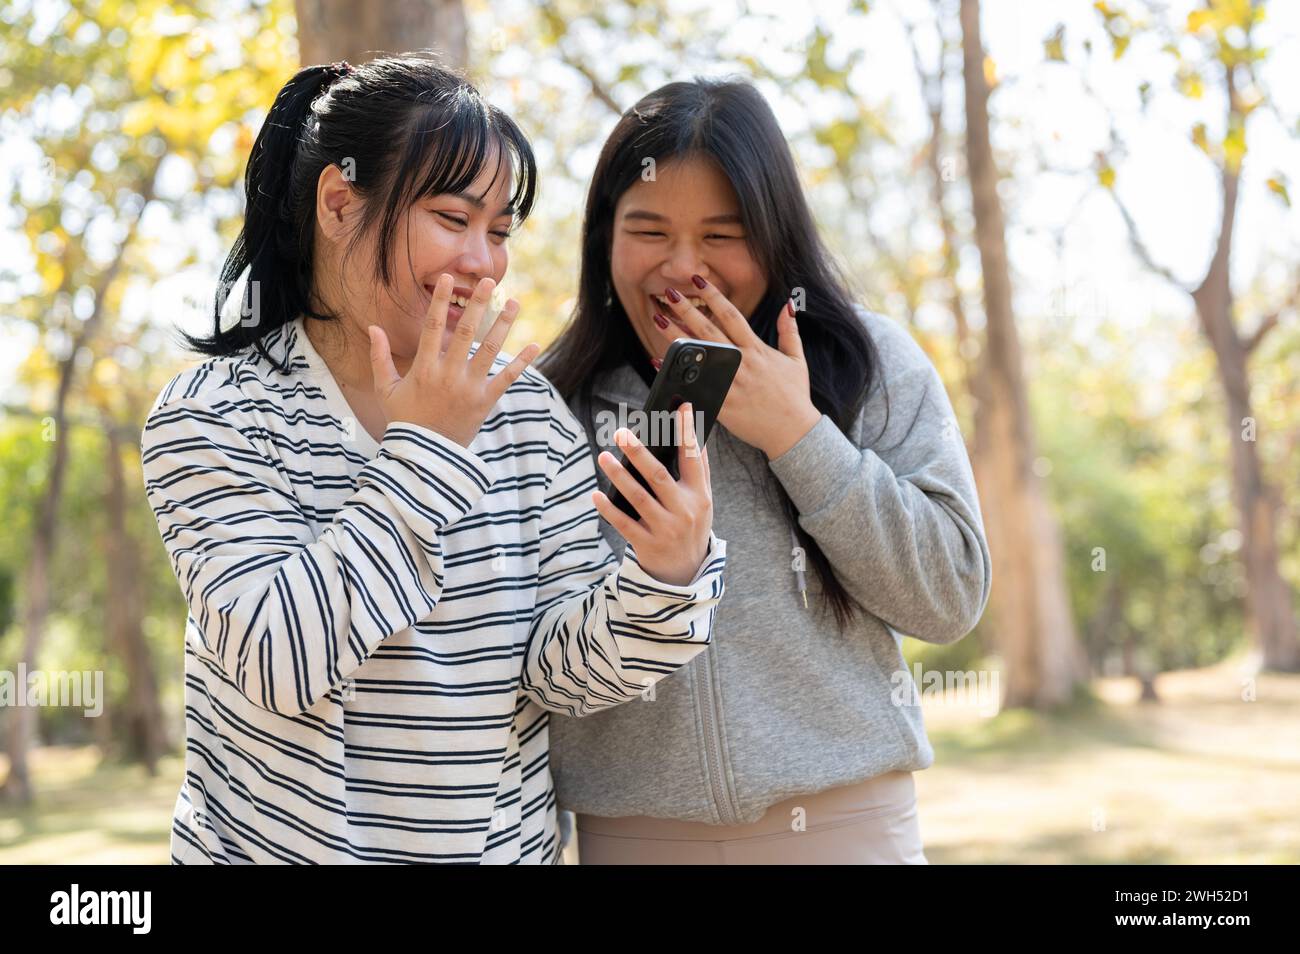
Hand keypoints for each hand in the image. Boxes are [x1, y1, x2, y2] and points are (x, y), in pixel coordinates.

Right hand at [368, 274, 539, 447]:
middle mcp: (449, 375)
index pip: (432, 327)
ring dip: (503, 324)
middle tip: (488, 281)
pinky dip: (522, 362)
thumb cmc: (404, 421)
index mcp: (424, 369)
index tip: (446, 278)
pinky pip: (507, 379)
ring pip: (490, 350)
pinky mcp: (485, 402)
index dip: (439, 301)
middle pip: (465, 332)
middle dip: (477, 304)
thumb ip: (380, 357)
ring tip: (514, 302)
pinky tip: (535, 345)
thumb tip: (373, 328)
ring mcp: (469, 388)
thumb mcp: (386, 390)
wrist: (425, 456)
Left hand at [592, 402, 714, 585]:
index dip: (687, 431)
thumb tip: (696, 435)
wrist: (687, 571)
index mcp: (699, 495)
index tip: (681, 407)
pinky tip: (595, 494)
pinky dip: (608, 509)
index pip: (694, 457)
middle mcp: (684, 511)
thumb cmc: (692, 525)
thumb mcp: (703, 500)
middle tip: (621, 433)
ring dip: (618, 476)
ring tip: (603, 458)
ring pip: (638, 497)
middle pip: (658, 476)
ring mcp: (665, 529)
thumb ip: (699, 470)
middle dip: (638, 453)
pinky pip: (624, 523)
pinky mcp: (647, 544)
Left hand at [654, 278, 820, 459]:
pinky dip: (677, 375)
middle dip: (687, 310)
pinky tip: (660, 363)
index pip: (732, 316)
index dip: (714, 296)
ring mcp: (730, 385)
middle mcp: (741, 364)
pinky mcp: (722, 406)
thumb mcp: (797, 360)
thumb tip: (788, 305)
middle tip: (669, 293)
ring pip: (697, 356)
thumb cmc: (794, 396)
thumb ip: (789, 331)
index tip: (698, 281)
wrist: (794, 433)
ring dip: (676, 338)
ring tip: (658, 321)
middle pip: (709, 331)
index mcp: (757, 350)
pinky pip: (694, 386)